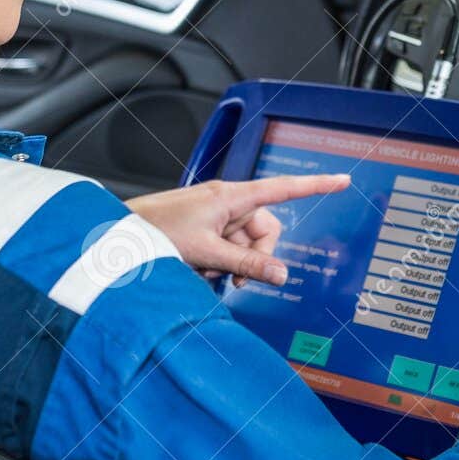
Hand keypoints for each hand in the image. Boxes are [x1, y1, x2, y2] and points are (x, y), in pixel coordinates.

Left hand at [127, 174, 350, 286]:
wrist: (115, 237)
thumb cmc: (155, 234)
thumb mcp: (207, 254)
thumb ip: (247, 264)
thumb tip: (283, 274)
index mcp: (231, 196)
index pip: (283, 189)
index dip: (315, 185)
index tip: (343, 179)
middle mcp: (225, 202)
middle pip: (264, 229)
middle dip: (255, 257)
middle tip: (234, 280)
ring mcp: (213, 215)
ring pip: (244, 244)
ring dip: (232, 264)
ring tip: (205, 274)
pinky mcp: (202, 228)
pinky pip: (225, 248)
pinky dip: (218, 263)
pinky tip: (198, 272)